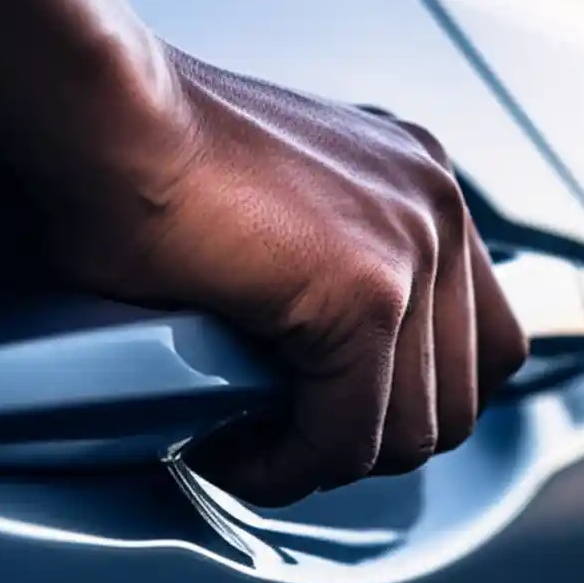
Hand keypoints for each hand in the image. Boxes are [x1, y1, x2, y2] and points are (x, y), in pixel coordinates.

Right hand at [41, 48, 527, 505]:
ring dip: (325, 460)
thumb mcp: (276, 204)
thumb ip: (329, 263)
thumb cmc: (148, 154)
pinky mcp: (366, 295)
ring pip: (409, 432)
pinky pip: (345, 435)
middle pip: (461, 394)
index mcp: (422, 185)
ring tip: (252, 448)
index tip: (338, 416)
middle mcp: (436, 207)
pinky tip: (232, 450)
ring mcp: (412, 248)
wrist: (98, 116)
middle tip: (286, 441)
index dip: (416, 402)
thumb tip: (332, 363)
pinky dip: (286, 466)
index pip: (485, 341)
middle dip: (371, 441)